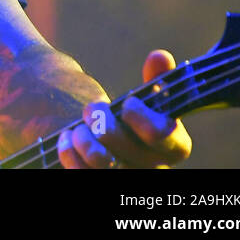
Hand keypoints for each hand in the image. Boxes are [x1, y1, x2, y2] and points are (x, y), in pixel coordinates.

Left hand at [57, 49, 192, 167]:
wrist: (103, 141)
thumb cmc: (128, 117)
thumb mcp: (144, 99)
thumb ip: (156, 80)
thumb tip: (160, 56)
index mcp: (173, 147)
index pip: (167, 138)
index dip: (143, 118)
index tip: (128, 103)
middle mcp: (154, 169)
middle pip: (125, 149)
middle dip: (103, 123)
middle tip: (91, 111)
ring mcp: (126, 178)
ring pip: (103, 165)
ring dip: (84, 140)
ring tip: (77, 128)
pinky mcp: (101, 183)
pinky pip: (82, 175)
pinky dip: (69, 154)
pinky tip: (66, 141)